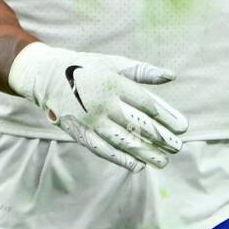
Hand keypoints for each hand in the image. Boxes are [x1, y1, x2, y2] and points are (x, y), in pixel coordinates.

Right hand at [6, 42, 188, 172]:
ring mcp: (90, 120)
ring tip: (163, 161)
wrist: (45, 76)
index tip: (183, 127)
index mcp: (114, 82)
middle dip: (160, 138)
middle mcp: (103, 102)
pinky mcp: (79, 132)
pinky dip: (120, 159)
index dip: (166, 116)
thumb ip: (143, 71)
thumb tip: (171, 76)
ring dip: (145, 152)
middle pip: (137, 124)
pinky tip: (137, 166)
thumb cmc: (87, 67)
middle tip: (178, 147)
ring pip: (122, 140)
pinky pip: (102, 149)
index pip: (146, 103)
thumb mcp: (114, 63)